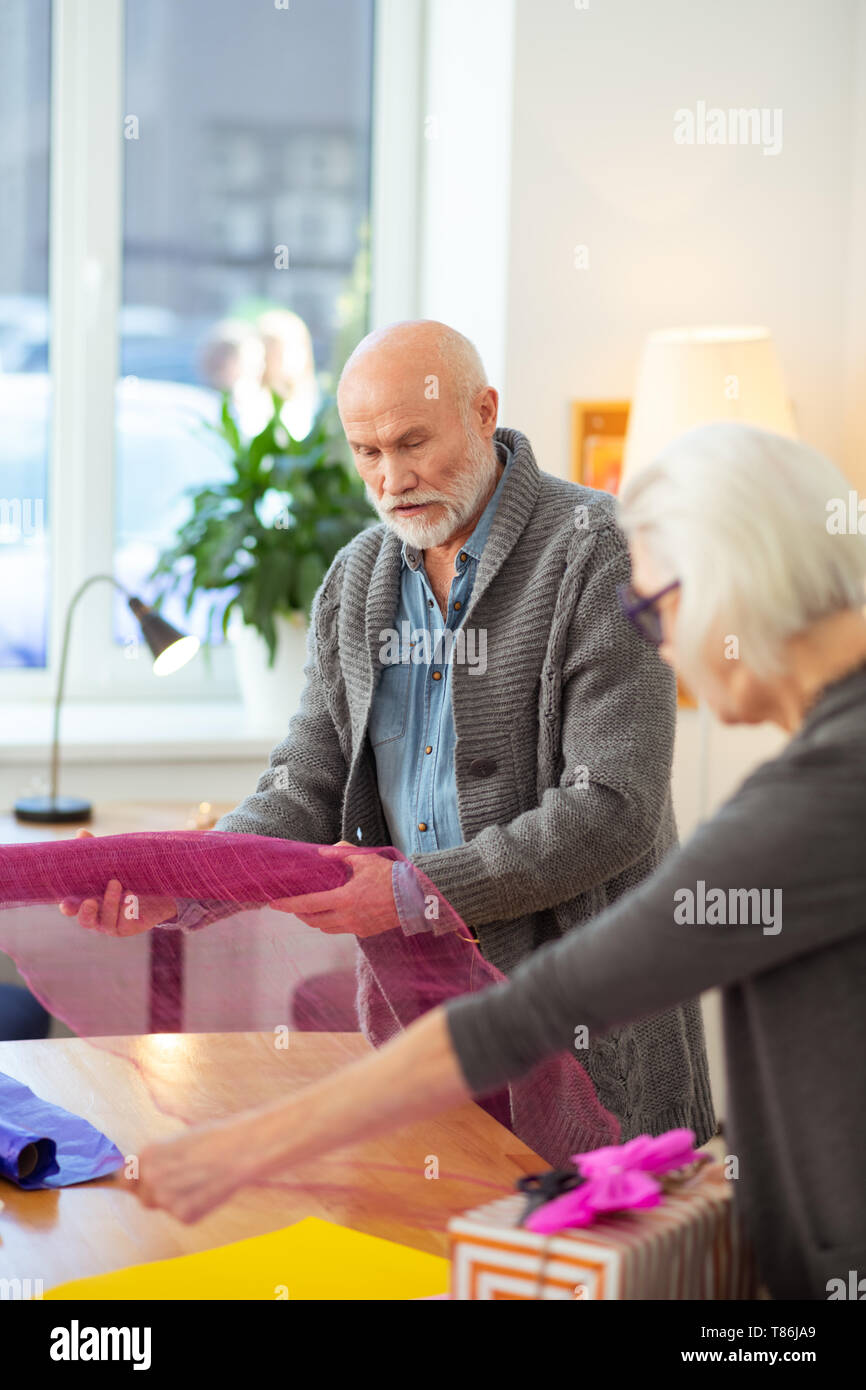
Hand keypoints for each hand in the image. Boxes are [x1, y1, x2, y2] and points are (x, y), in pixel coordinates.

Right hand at [58, 828, 176, 935]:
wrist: (159, 889)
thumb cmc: (128, 876)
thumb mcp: (112, 863)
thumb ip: (96, 851)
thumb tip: (81, 833)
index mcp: (88, 901)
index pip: (71, 908)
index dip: (67, 907)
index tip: (66, 901)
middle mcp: (98, 915)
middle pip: (85, 921)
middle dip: (85, 913)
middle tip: (90, 901)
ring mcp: (112, 924)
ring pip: (106, 921)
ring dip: (110, 902)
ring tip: (116, 883)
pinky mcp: (128, 927)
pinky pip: (124, 922)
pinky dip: (126, 908)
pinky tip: (131, 894)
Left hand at [134, 1113, 258, 1222]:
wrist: (240, 1152)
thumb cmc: (213, 1140)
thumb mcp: (177, 1142)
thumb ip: (154, 1160)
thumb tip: (134, 1176)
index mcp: (147, 1155)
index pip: (124, 1178)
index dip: (133, 1180)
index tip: (138, 1182)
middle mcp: (150, 1179)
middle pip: (143, 1196)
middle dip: (156, 1192)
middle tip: (182, 1179)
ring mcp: (166, 1200)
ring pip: (164, 1206)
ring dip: (176, 1199)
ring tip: (201, 1180)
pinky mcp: (183, 1216)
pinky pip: (181, 1214)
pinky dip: (192, 1207)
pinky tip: (208, 1190)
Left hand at [268, 841, 399, 937]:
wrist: (415, 898)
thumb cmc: (390, 877)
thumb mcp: (365, 860)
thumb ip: (342, 854)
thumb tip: (322, 851)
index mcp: (344, 899)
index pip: (308, 904)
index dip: (289, 905)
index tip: (274, 904)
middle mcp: (347, 917)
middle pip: (313, 921)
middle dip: (300, 914)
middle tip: (292, 905)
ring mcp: (356, 927)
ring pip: (326, 928)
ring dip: (315, 920)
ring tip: (311, 909)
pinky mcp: (365, 932)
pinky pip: (341, 930)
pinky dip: (332, 923)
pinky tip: (335, 912)